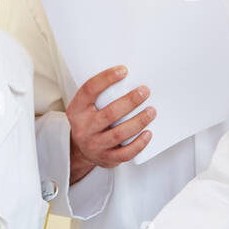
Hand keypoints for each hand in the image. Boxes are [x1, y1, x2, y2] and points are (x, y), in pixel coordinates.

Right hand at [66, 65, 155, 181]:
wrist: (79, 151)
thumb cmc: (88, 122)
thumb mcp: (85, 107)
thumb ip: (100, 95)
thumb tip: (128, 76)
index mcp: (77, 110)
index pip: (89, 90)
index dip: (106, 79)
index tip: (124, 70)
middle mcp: (84, 128)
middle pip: (109, 114)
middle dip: (130, 101)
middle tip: (144, 91)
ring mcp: (95, 145)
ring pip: (120, 134)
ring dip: (139, 121)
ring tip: (151, 111)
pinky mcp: (107, 158)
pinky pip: (125, 153)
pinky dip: (139, 143)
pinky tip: (148, 133)